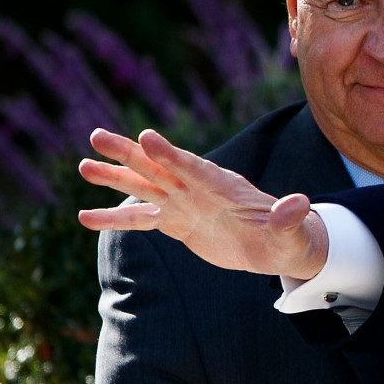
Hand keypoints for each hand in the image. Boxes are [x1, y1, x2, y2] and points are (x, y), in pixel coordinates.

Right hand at [77, 127, 328, 280]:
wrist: (275, 247)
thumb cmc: (288, 236)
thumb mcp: (292, 231)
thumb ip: (290, 218)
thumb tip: (301, 204)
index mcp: (223, 185)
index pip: (193, 167)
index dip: (170, 154)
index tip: (146, 137)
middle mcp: (197, 189)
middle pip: (158, 167)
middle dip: (129, 153)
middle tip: (96, 136)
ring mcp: (183, 204)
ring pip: (143, 187)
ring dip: (113, 178)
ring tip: (83, 166)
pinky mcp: (175, 222)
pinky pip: (140, 220)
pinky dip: (114, 219)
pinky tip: (86, 217)